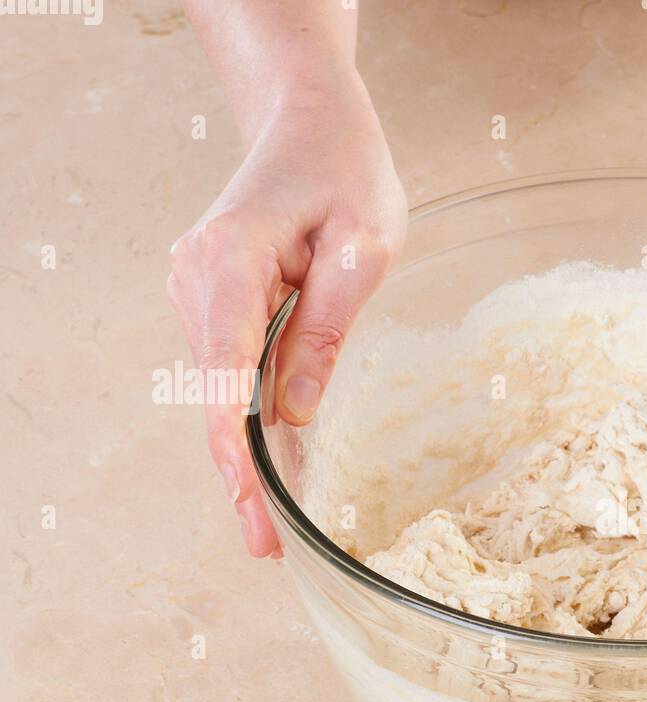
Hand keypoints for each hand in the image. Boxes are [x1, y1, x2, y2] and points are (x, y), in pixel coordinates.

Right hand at [168, 69, 406, 556]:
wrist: (310, 122)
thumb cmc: (345, 173)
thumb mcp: (362, 248)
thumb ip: (325, 330)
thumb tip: (293, 411)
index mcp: (231, 258)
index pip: (224, 364)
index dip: (233, 440)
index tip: (245, 497)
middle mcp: (197, 275)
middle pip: (213, 390)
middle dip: (239, 470)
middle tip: (265, 546)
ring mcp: (197, 288)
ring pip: (217, 386)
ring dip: (242, 452)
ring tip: (268, 525)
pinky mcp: (212, 299)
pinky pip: (228, 369)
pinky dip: (246, 418)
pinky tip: (266, 468)